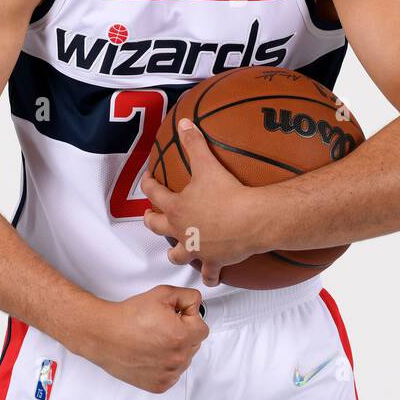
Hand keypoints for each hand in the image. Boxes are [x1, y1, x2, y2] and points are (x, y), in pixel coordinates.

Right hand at [76, 285, 208, 393]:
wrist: (104, 334)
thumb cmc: (128, 317)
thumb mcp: (163, 294)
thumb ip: (188, 296)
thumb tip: (196, 304)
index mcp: (183, 336)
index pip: (202, 327)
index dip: (188, 317)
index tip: (175, 316)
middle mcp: (178, 358)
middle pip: (194, 344)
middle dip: (182, 334)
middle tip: (162, 326)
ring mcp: (169, 374)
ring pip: (184, 360)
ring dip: (175, 350)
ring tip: (153, 340)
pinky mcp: (159, 385)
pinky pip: (172, 374)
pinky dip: (164, 365)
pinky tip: (150, 353)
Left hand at [140, 118, 268, 286]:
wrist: (251, 221)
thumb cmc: (228, 193)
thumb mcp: (208, 164)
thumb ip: (194, 142)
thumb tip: (184, 122)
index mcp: (177, 208)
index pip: (154, 194)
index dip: (148, 185)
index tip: (147, 179)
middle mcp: (182, 231)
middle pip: (158, 227)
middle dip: (152, 221)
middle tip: (150, 216)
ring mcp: (196, 249)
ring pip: (177, 254)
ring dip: (174, 252)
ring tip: (175, 250)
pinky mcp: (214, 261)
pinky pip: (210, 273)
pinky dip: (209, 276)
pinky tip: (211, 277)